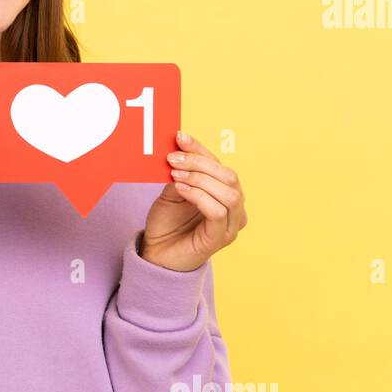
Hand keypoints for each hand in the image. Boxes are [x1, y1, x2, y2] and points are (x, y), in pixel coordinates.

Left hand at [141, 131, 247, 271]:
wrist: (156, 254)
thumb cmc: (166, 224)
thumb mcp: (172, 191)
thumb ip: (182, 173)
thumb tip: (180, 148)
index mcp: (226, 193)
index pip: (219, 164)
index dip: (200, 149)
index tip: (180, 137)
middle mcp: (235, 208)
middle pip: (229, 176)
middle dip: (200, 163)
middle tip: (173, 158)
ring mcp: (230, 225)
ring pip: (228, 193)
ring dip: (200, 179)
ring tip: (176, 175)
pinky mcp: (221, 238)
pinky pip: (217, 212)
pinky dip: (199, 196)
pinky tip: (181, 190)